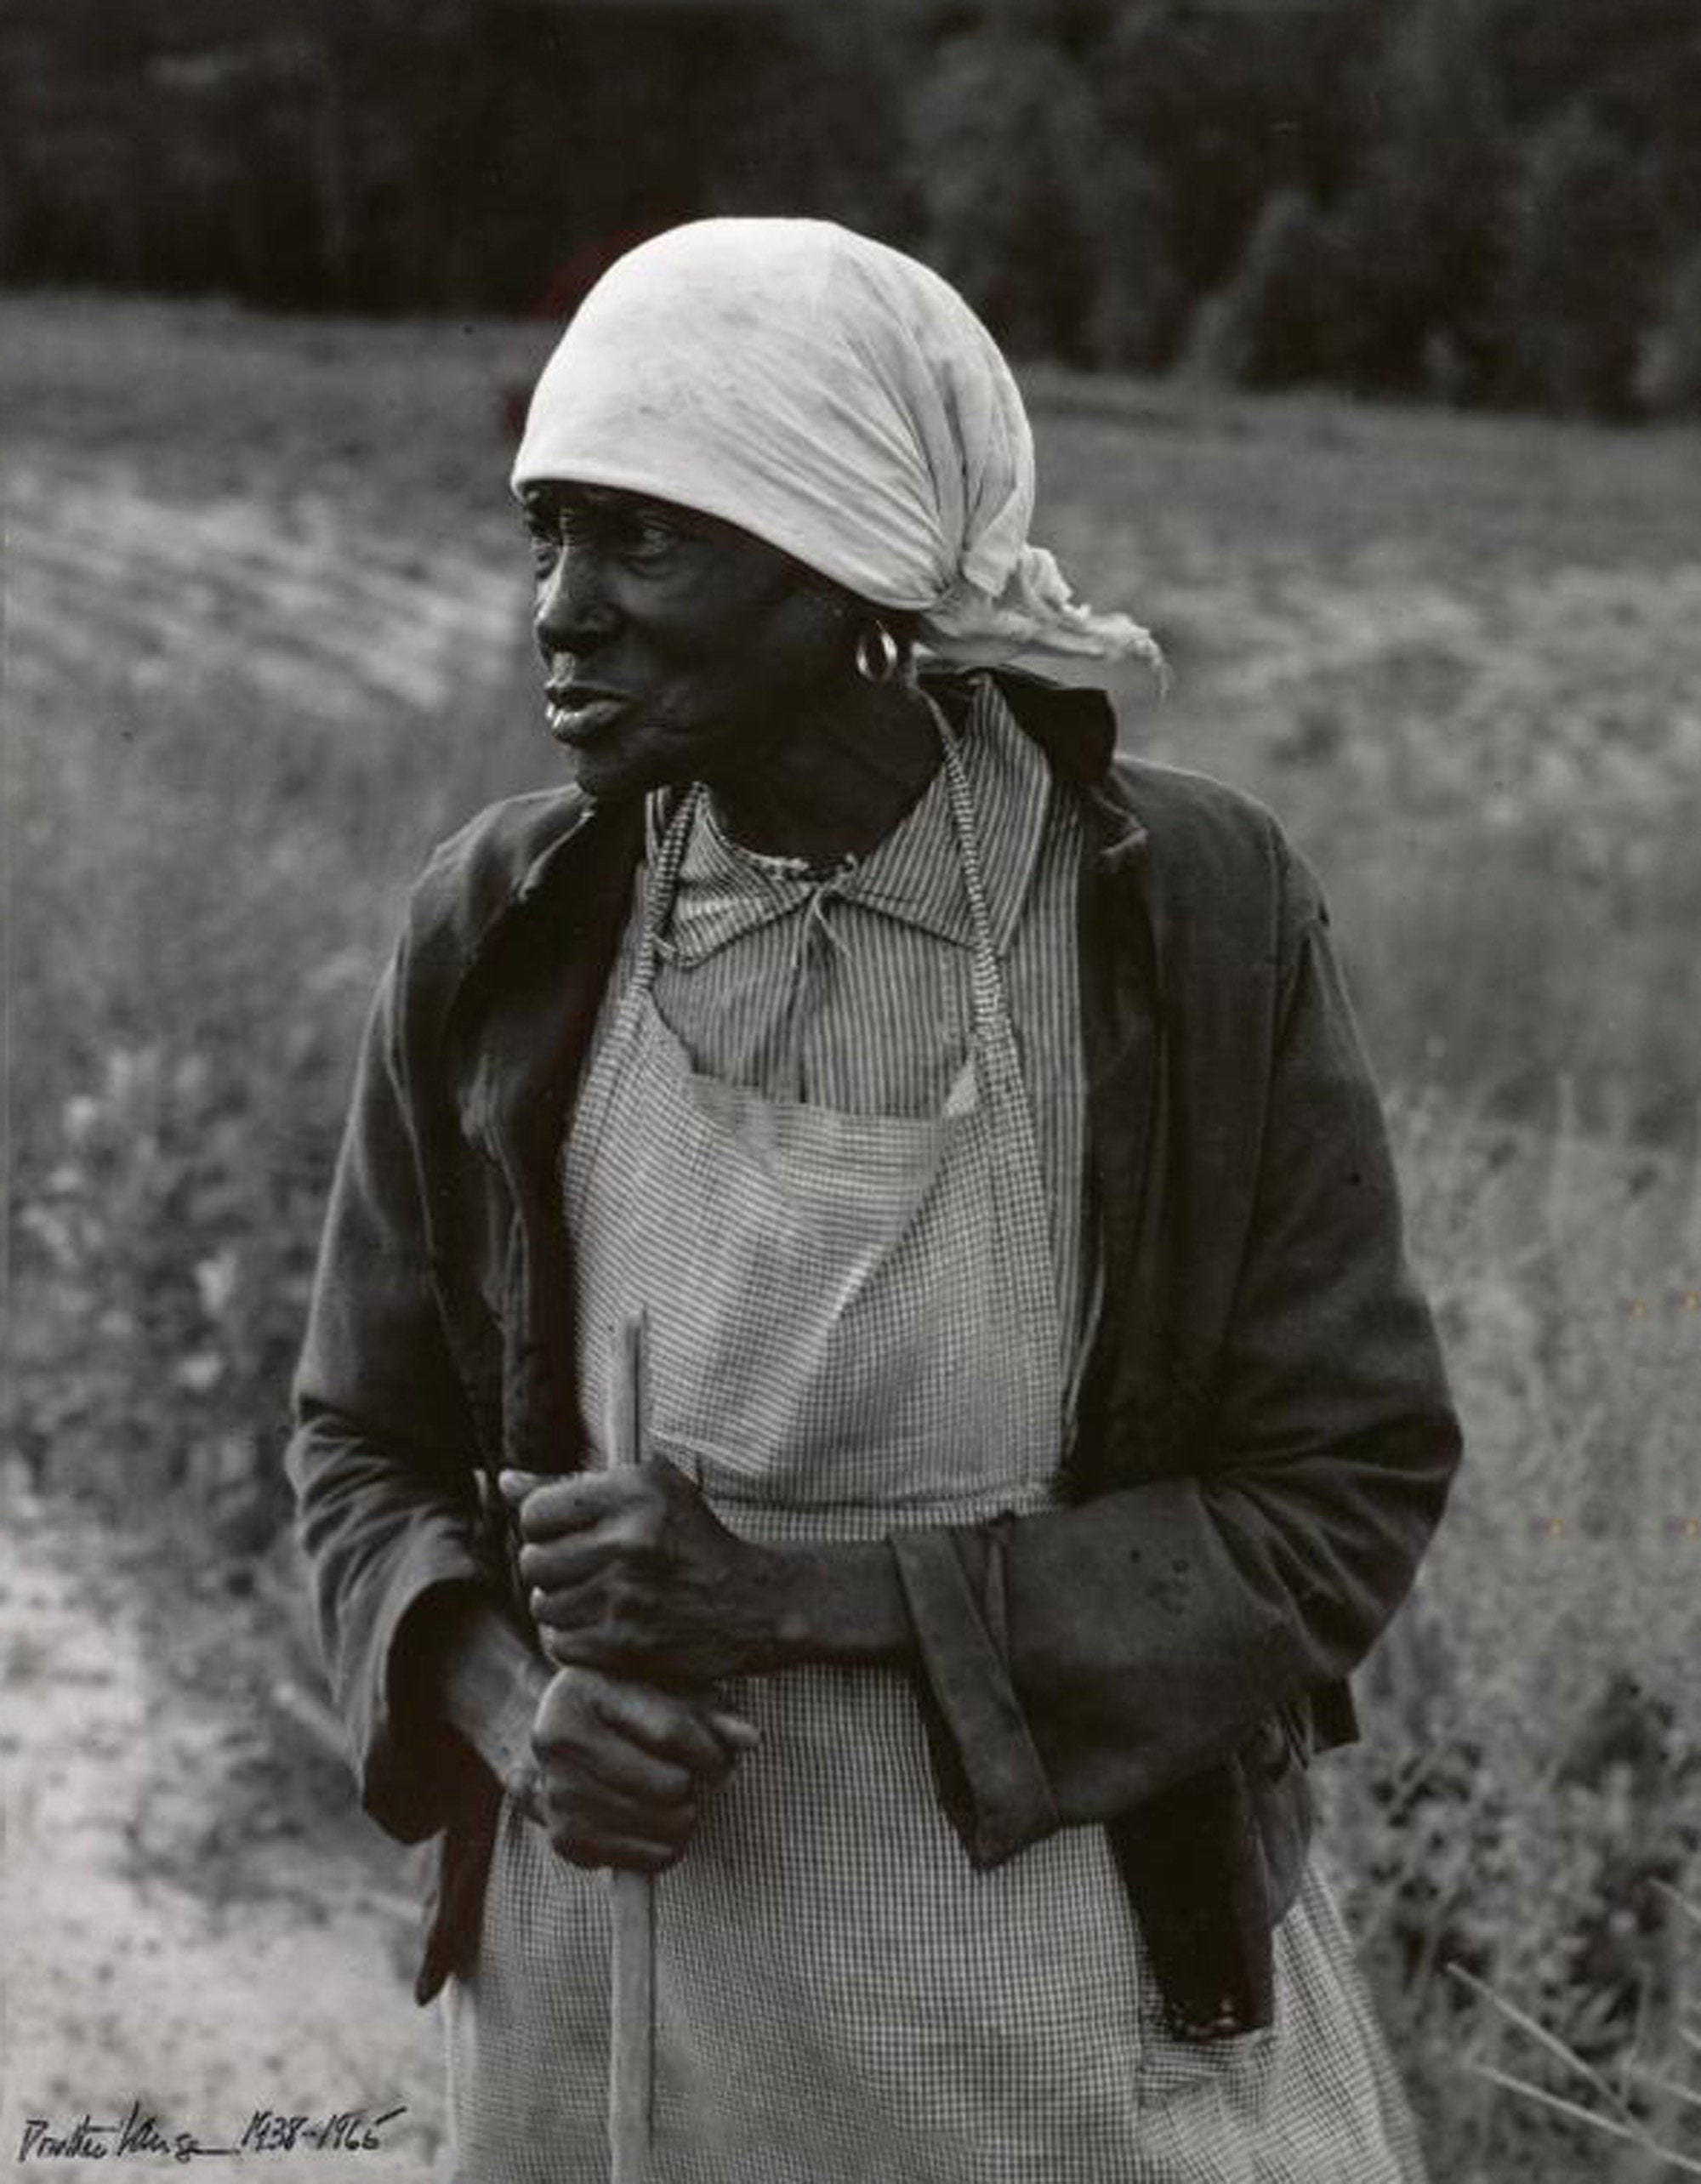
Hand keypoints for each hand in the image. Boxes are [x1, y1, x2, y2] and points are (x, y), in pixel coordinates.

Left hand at [502, 1463, 781, 1684]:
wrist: (748, 1602)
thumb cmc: (691, 1538)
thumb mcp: (647, 1490)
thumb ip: (569, 1486)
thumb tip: (503, 1482)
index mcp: (632, 1492)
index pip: (534, 1512)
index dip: (543, 1526)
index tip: (568, 1534)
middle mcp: (627, 1540)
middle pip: (532, 1561)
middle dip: (550, 1567)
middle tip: (581, 1569)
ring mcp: (625, 1595)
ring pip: (543, 1605)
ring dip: (561, 1604)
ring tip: (594, 1597)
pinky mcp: (626, 1644)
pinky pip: (560, 1643)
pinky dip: (574, 1638)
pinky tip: (602, 1624)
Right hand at [531, 1664, 756, 1871]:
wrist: (570, 1737)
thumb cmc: (631, 1704)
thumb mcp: (668, 1690)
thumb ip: (712, 1713)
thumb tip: (751, 1738)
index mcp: (580, 1688)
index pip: (670, 1733)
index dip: (711, 1752)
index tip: (721, 1759)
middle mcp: (555, 1740)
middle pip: (668, 1786)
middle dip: (692, 1783)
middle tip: (685, 1774)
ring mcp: (555, 1794)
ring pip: (664, 1824)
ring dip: (685, 1815)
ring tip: (670, 1794)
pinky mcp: (566, 1841)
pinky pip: (650, 1860)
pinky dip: (669, 1847)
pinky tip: (658, 1821)